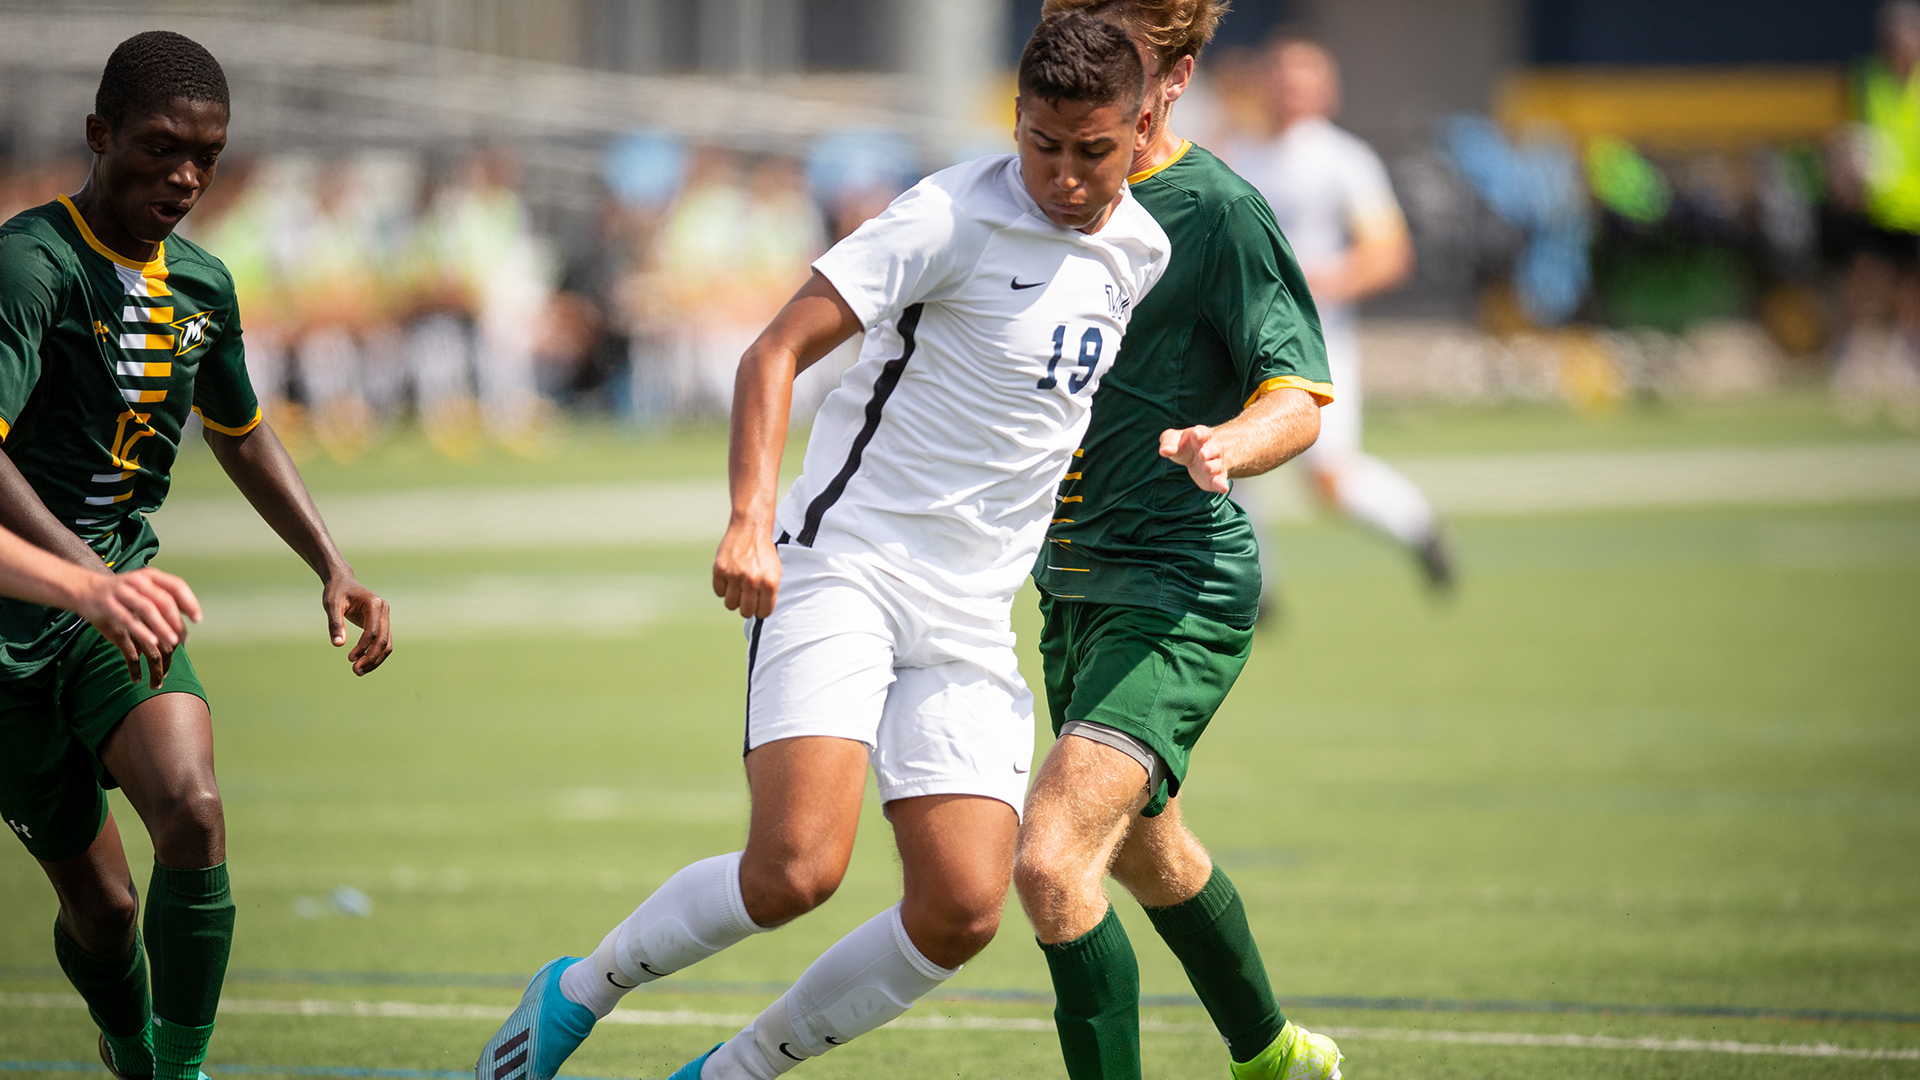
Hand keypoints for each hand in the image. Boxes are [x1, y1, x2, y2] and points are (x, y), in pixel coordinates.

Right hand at [73, 568, 201, 687]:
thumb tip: (187, 616)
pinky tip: (152, 642)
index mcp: (150, 575)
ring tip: (172, 642)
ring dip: (162, 626)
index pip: (176, 585)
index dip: (189, 602)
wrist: (83, 587)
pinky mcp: (108, 604)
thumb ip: (162, 598)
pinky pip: (128, 618)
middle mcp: (138, 581)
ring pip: (148, 609)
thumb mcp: (142, 588)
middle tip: (184, 638)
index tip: (197, 619)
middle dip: (176, 620)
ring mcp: (122, 592)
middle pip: (164, 600)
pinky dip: (141, 630)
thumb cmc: (120, 593)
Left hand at [323, 574, 391, 674]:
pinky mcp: (381, 624)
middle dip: (371, 658)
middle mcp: (384, 611)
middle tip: (356, 671)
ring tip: (359, 672)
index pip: (372, 631)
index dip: (363, 647)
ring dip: (375, 660)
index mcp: (375, 604)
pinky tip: (363, 664)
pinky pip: (383, 643)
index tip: (350, 658)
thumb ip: (335, 624)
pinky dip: (375, 655)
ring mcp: (385, 618)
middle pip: (383, 640)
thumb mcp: (331, 604)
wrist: (343, 581)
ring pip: (386, 644)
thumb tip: (338, 645)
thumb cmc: (336, 591)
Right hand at [713, 521, 780, 618]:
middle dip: (747, 608)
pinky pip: (719, 592)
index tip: (758, 605)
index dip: (760, 611)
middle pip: (745, 612)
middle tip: (747, 598)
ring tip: (738, 587)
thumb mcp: (776, 572)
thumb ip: (770, 593)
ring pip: (730, 604)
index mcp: (769, 583)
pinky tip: (729, 577)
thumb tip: (760, 612)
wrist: (751, 529)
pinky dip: (723, 588)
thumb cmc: (764, 553)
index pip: (763, 613)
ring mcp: (735, 575)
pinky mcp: (720, 569)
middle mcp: (752, 580)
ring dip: (734, 599)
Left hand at [1160, 424, 1230, 492]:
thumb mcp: (1172, 439)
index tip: (1195, 433)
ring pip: (1217, 464)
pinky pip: (1221, 480)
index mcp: (1201, 436)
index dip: (1199, 433)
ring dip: (1213, 466)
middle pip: (1214, 448)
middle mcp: (1212, 449)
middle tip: (1202, 454)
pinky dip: (1222, 484)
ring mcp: (1216, 463)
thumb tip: (1164, 451)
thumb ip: (1168, 443)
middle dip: (1209, 450)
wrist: (1194, 457)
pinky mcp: (1215, 478)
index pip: (1203, 432)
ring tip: (1207, 468)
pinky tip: (1223, 488)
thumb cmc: (1183, 445)